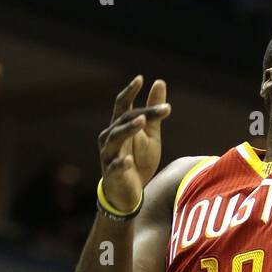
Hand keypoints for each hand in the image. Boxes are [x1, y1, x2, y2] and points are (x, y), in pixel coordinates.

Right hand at [98, 76, 170, 213]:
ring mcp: (109, 155)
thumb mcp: (150, 134)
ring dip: (128, 129)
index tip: (140, 79)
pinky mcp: (111, 174)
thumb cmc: (138, 159)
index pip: (123, 105)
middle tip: (162, 108)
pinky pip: (114, 167)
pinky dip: (120, 163)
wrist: (129, 193)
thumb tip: (159, 82)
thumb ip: (154, 111)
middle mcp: (110, 138)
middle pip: (123, 120)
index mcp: (119, 126)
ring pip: (114, 139)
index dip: (130, 92)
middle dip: (143, 113)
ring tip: (142, 122)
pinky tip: (128, 160)